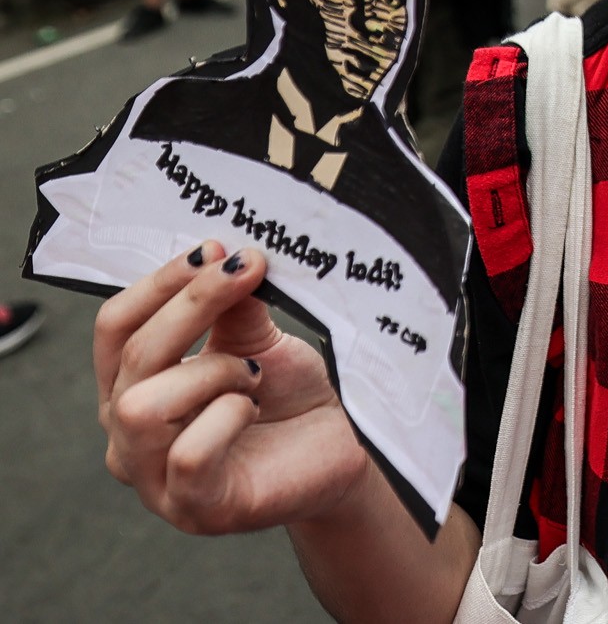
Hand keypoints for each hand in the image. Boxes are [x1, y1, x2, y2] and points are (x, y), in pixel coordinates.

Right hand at [95, 242, 369, 535]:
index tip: (213, 249)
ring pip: (143, 407)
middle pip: (131, 357)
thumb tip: (219, 259)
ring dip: (210, 372)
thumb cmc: (291, 395)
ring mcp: (154, 480)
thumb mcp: (257, 339)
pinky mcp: (194, 508)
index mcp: (130, 388)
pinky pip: (188, 454)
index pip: (115, 327)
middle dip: (192, 305)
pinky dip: (226, 417)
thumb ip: (229, 307)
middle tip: (248, 273)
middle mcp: (127, 436)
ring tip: (254, 373)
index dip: (158, 283)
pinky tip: (253, 407)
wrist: (343, 448)